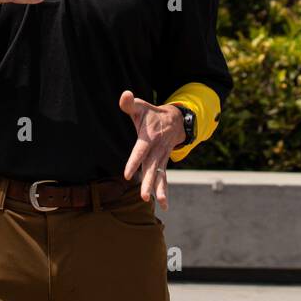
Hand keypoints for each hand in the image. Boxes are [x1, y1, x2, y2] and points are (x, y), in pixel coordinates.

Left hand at [119, 91, 184, 209]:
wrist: (175, 120)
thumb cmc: (151, 114)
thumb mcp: (141, 106)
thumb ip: (129, 103)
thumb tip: (124, 95)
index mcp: (149, 137)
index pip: (140, 150)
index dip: (134, 162)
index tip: (127, 175)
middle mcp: (157, 149)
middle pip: (152, 167)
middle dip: (148, 182)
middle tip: (143, 197)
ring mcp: (162, 157)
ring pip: (160, 175)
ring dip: (159, 189)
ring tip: (160, 204)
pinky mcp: (163, 163)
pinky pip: (164, 177)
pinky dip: (164, 191)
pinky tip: (164, 206)